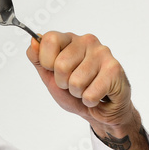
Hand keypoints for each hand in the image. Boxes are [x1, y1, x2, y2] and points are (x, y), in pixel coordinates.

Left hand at [26, 32, 148, 149]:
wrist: (100, 110)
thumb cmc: (75, 91)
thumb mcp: (49, 76)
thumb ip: (37, 59)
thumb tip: (33, 40)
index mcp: (69, 39)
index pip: (48, 40)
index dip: (47, 63)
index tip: (55, 71)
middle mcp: (87, 41)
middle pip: (60, 65)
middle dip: (63, 83)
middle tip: (73, 84)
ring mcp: (102, 53)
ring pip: (76, 81)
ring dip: (78, 93)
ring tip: (86, 89)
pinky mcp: (114, 69)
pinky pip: (90, 94)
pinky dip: (90, 101)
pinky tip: (98, 94)